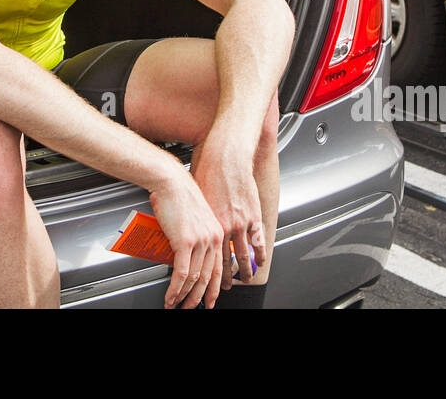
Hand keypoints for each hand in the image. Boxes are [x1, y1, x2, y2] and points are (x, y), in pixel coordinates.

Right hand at [149, 171, 224, 309]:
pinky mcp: (185, 242)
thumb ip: (195, 235)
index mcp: (216, 233)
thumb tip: (185, 255)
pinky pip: (182, 273)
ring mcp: (200, 241)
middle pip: (207, 277)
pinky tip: (171, 296)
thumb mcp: (194, 217)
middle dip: (198, 298)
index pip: (218, 268)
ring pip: (194, 279)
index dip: (213, 288)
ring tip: (176, 305)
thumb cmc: (178, 193)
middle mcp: (212, 238)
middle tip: (190, 308)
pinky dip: (175, 288)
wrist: (170, 180)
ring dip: (184, 296)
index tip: (210, 300)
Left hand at [190, 137, 265, 288]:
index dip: (201, 274)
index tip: (200, 284)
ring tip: (243, 281)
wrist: (224, 155)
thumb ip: (194, 213)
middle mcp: (222, 227)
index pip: (203, 257)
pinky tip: (261, 261)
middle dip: (221, 280)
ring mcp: (240, 223)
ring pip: (242, 256)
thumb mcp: (193, 195)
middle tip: (221, 290)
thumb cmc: (206, 169)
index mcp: (205, 224)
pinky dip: (260, 254)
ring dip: (242, 272)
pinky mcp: (253, 215)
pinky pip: (258, 241)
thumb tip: (184, 221)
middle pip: (222, 263)